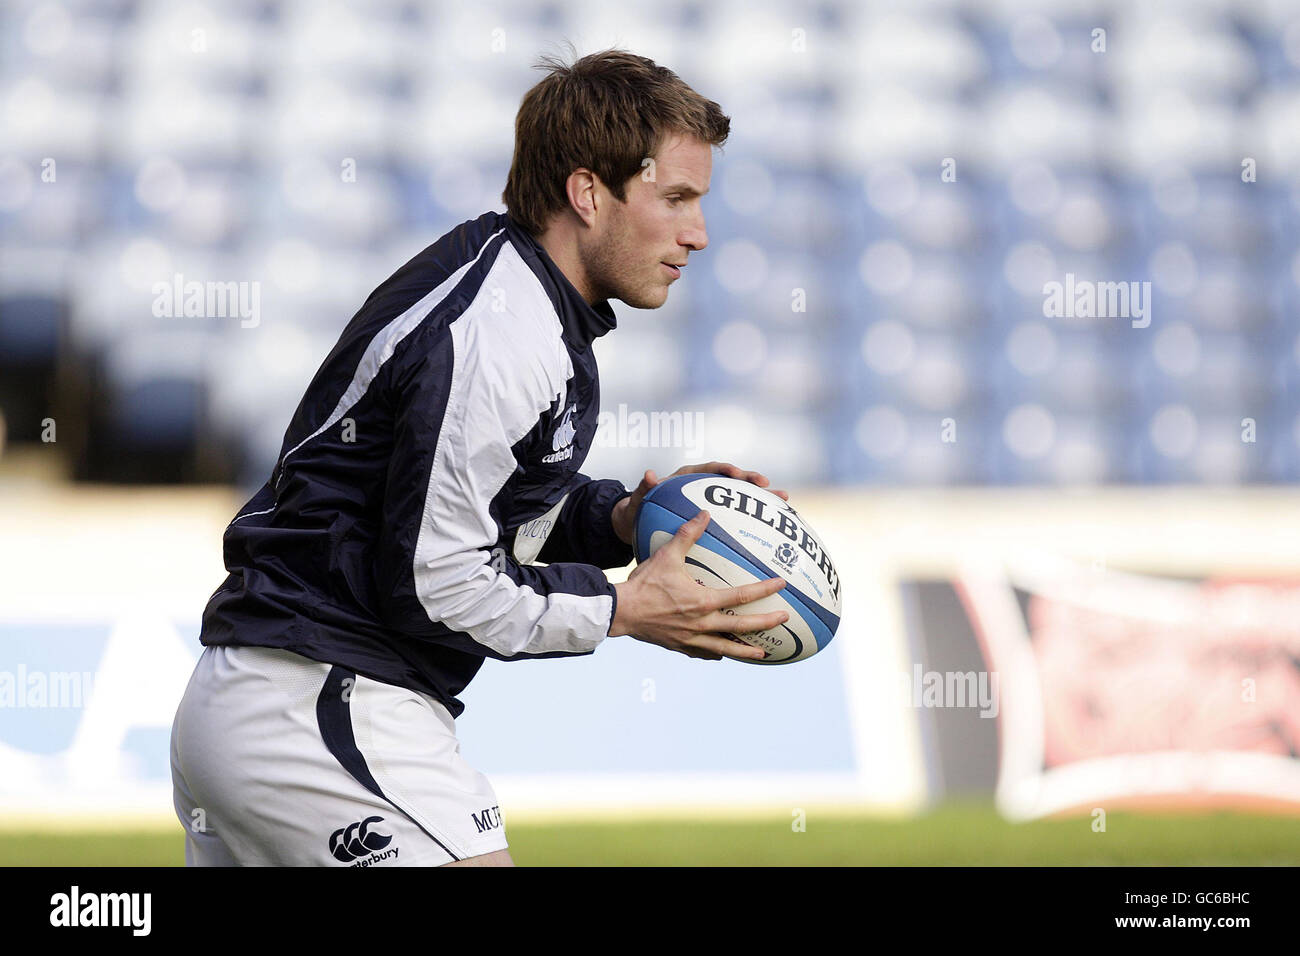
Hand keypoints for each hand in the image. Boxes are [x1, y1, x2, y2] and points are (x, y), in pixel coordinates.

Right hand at [609, 510, 789, 660]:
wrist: (621, 611)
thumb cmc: (644, 583)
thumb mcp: (666, 555)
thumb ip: (687, 534)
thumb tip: (704, 514)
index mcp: (703, 602)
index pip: (742, 595)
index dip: (764, 590)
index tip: (782, 584)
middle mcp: (702, 624)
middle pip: (741, 627)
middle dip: (765, 623)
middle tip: (784, 619)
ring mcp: (691, 639)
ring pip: (726, 648)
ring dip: (746, 650)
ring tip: (762, 653)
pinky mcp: (680, 647)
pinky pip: (703, 653)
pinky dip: (716, 653)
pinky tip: (722, 654)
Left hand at [611, 461, 788, 546]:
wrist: (635, 524)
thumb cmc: (636, 511)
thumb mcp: (637, 502)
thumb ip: (644, 488)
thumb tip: (649, 474)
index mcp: (688, 476)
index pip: (712, 469)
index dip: (726, 470)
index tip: (738, 474)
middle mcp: (702, 487)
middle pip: (733, 480)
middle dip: (752, 482)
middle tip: (770, 487)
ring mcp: (711, 501)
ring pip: (740, 498)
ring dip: (760, 499)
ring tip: (784, 502)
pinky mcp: (714, 517)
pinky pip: (736, 517)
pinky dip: (752, 521)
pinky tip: (771, 530)